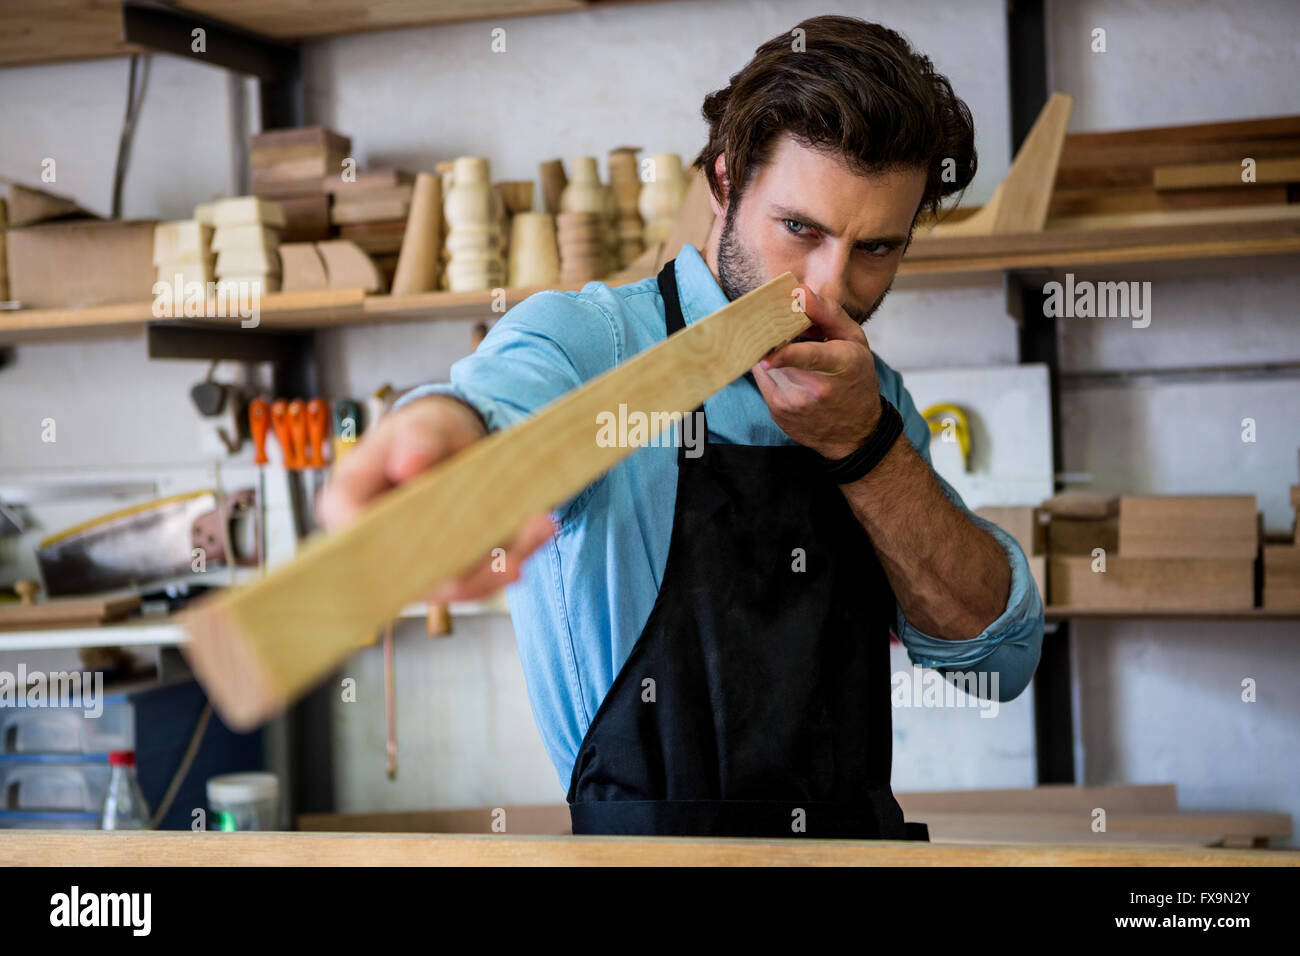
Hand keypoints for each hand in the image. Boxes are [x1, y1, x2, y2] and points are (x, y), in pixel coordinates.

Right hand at [315, 394, 555, 602]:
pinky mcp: (449, 566)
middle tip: (512, 564)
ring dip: (500, 568)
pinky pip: (479, 573)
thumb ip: (417, 441)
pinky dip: (514, 554)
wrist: (452, 440)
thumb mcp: (422, 424)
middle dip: (465, 576)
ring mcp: (412, 560)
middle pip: (411, 576)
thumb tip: (408, 468)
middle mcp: (375, 542)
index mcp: (348, 504)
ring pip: (452, 583)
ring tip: (539, 531)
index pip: (355, 537)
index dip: (392, 551)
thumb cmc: (425, 430)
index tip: (441, 552)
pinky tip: (540, 531)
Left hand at [751, 284, 881, 458]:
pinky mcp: (777, 412)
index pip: (811, 357)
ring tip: (796, 359)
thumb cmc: (856, 379)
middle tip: (787, 331)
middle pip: (780, 353)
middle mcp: (815, 389)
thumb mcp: (855, 341)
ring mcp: (793, 404)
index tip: (767, 355)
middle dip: (777, 337)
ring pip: (767, 365)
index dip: (786, 354)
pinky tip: (790, 375)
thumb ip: (827, 314)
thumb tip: (798, 291)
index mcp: (841, 365)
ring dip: (774, 355)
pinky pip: (763, 380)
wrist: (855, 432)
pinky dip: (771, 372)